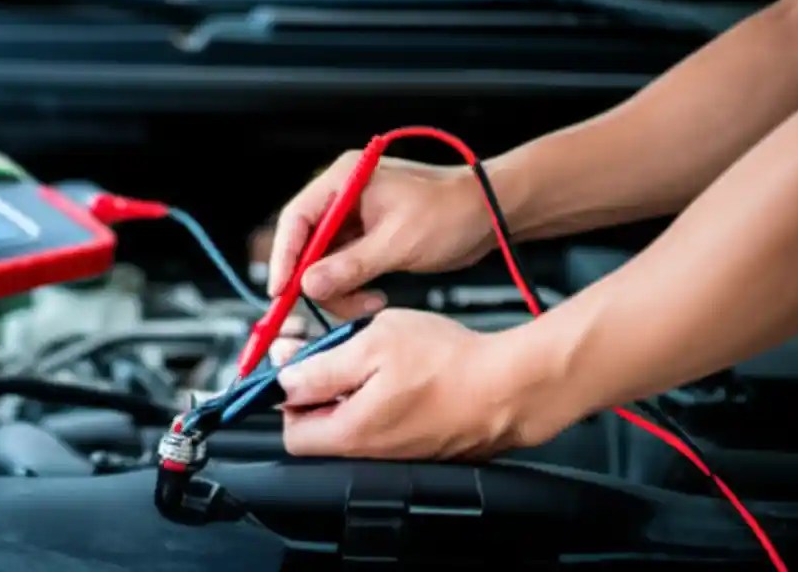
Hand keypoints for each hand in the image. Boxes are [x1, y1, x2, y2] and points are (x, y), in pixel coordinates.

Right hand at [268, 154, 494, 317]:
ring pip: (324, 261)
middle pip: (306, 244)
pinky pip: (344, 267)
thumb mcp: (398, 243)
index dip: (284, 256)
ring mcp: (355, 217)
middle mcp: (344, 195)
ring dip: (339, 289)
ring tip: (368, 302)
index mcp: (345, 179)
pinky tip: (374, 295)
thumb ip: (351, 266)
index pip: (296, 218)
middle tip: (332, 305)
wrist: (490, 213)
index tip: (281, 290)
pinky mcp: (367, 237)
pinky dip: (353, 287)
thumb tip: (309, 284)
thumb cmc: (452, 211)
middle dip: (316, 280)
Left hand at [276, 309, 573, 459]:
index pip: (290, 430)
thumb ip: (321, 367)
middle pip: (320, 426)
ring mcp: (399, 450)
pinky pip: (384, 421)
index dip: (286, 393)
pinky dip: (379, 394)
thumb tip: (284, 381)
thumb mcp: (372, 345)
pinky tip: (395, 367)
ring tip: (366, 350)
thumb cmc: (451, 363)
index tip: (295, 359)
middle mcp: (372, 452)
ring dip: (348, 385)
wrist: (513, 385)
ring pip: (353, 420)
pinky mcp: (422, 443)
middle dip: (316, 383)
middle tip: (326, 345)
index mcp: (351, 432)